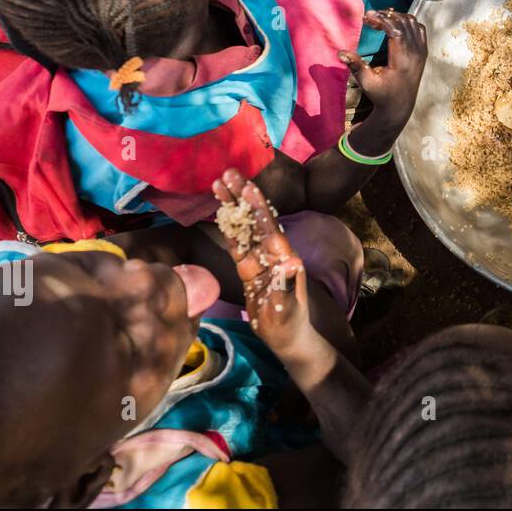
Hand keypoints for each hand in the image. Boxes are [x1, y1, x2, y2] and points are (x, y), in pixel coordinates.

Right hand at [211, 170, 314, 358]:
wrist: (286, 338)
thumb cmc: (289, 324)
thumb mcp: (288, 308)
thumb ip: (287, 286)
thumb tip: (292, 263)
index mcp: (284, 257)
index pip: (269, 227)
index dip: (258, 207)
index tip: (247, 186)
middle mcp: (272, 253)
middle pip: (254, 219)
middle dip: (241, 196)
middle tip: (227, 172)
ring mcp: (259, 259)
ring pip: (243, 227)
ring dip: (232, 205)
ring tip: (218, 183)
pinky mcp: (247, 268)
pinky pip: (236, 243)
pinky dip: (227, 226)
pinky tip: (219, 210)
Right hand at [340, 9, 427, 141]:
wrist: (400, 105)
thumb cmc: (381, 94)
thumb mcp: (366, 82)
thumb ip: (355, 66)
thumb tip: (340, 53)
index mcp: (402, 61)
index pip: (396, 30)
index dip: (381, 19)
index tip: (366, 17)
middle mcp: (415, 54)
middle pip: (403, 23)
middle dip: (386, 15)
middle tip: (369, 17)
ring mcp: (421, 51)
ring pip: (411, 23)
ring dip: (395, 17)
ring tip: (378, 20)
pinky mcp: (423, 51)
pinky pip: (417, 28)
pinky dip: (406, 22)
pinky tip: (392, 25)